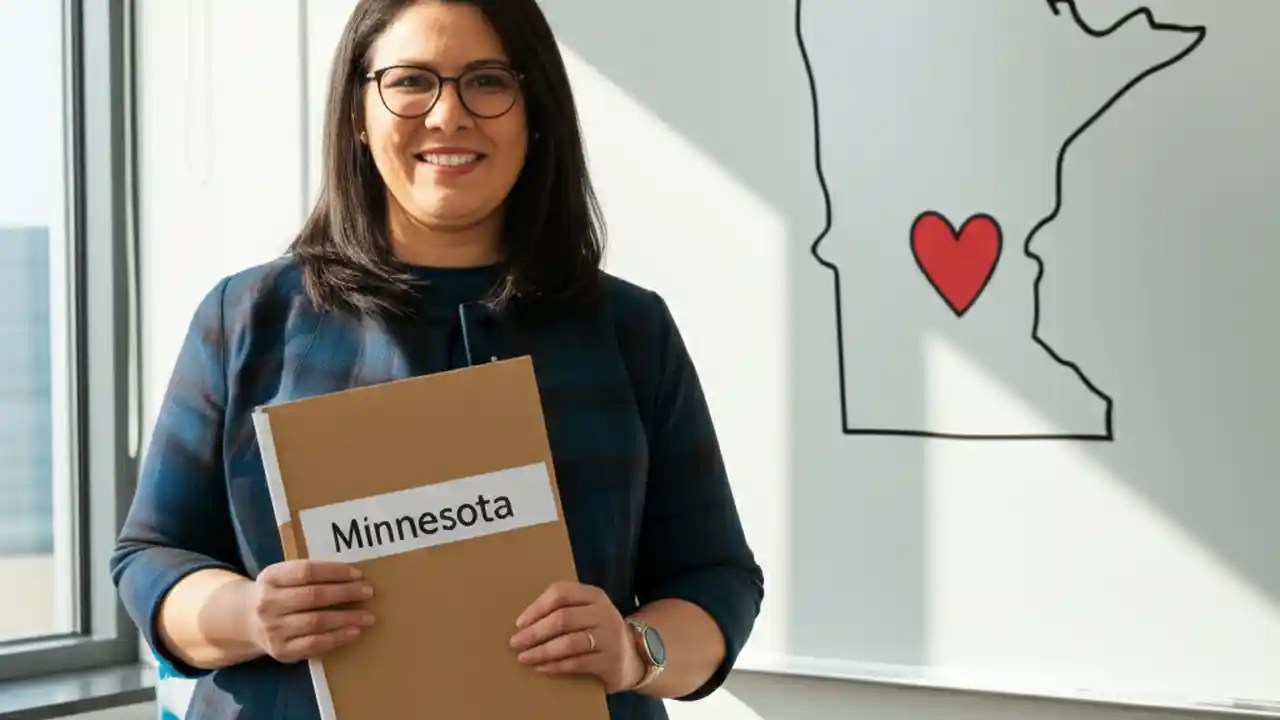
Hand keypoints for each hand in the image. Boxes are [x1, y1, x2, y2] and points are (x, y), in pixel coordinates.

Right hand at [246, 560, 374, 662]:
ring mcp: (273, 629)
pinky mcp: (280, 651)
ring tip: (368, 616)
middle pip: (313, 596)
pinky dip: (336, 639)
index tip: (359, 573)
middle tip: (369, 592)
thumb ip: (309, 573)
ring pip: (315, 622)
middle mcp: (268, 603)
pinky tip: (353, 632)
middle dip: (345, 593)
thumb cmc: (277, 592)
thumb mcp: (283, 575)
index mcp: (271, 577)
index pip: (306, 571)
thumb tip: (353, 574)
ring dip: (346, 618)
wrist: (245, 620)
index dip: (335, 571)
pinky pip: (312, 645)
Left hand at [510, 581, 644, 692]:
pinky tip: (541, 667)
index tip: (519, 623)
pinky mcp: (610, 661)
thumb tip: (524, 624)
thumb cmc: (599, 631)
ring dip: (541, 651)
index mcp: (595, 596)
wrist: (634, 656)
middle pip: (562, 618)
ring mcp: (609, 638)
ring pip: (568, 642)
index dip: (536, 607)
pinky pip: (576, 663)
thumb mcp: (588, 612)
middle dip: (534, 632)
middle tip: (515, 643)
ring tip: (523, 657)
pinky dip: (555, 666)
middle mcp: (604, 613)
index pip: (561, 593)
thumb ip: (564, 609)